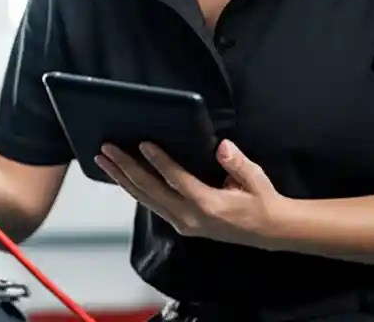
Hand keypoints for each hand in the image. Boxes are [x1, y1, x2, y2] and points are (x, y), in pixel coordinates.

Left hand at [96, 139, 282, 248]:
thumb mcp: (255, 179)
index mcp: (209, 205)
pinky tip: (122, 176)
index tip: (143, 143)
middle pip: (150, 191)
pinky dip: (135, 189)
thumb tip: (221, 146)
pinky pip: (152, 205)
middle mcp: (190, 217)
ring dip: (123, 179)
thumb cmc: (262, 201)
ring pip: (146, 200)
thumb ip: (236, 163)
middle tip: (107, 149)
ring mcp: (183, 223)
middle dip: (126, 169)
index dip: (159, 162)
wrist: (269, 231)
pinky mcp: (181, 224)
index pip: (177, 181)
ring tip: (104, 160)